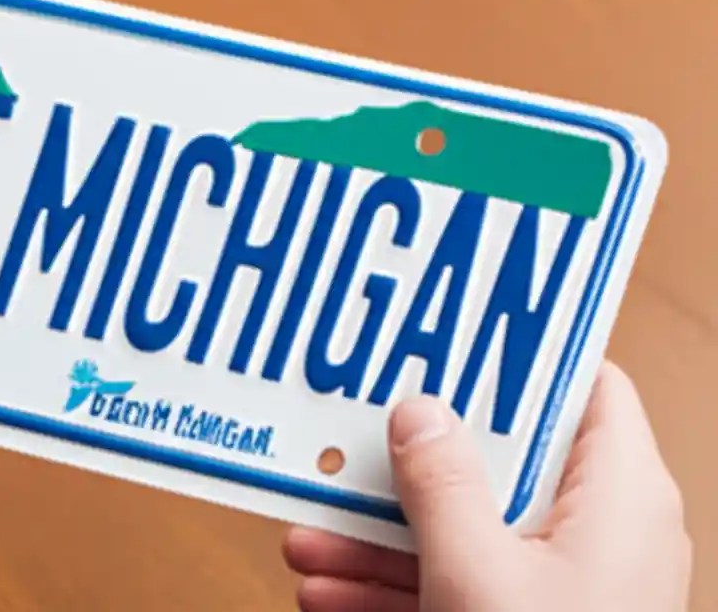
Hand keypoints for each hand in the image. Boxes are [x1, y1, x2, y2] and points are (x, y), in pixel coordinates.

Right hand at [283, 362, 691, 611]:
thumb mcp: (477, 572)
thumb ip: (443, 481)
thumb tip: (421, 408)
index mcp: (619, 494)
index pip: (582, 388)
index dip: (517, 358)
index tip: (445, 340)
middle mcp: (602, 531)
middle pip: (498, 466)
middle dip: (406, 469)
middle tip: (344, 446)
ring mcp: (566, 583)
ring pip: (467, 534)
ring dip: (381, 541)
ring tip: (305, 540)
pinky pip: (462, 588)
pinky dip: (399, 590)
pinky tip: (328, 596)